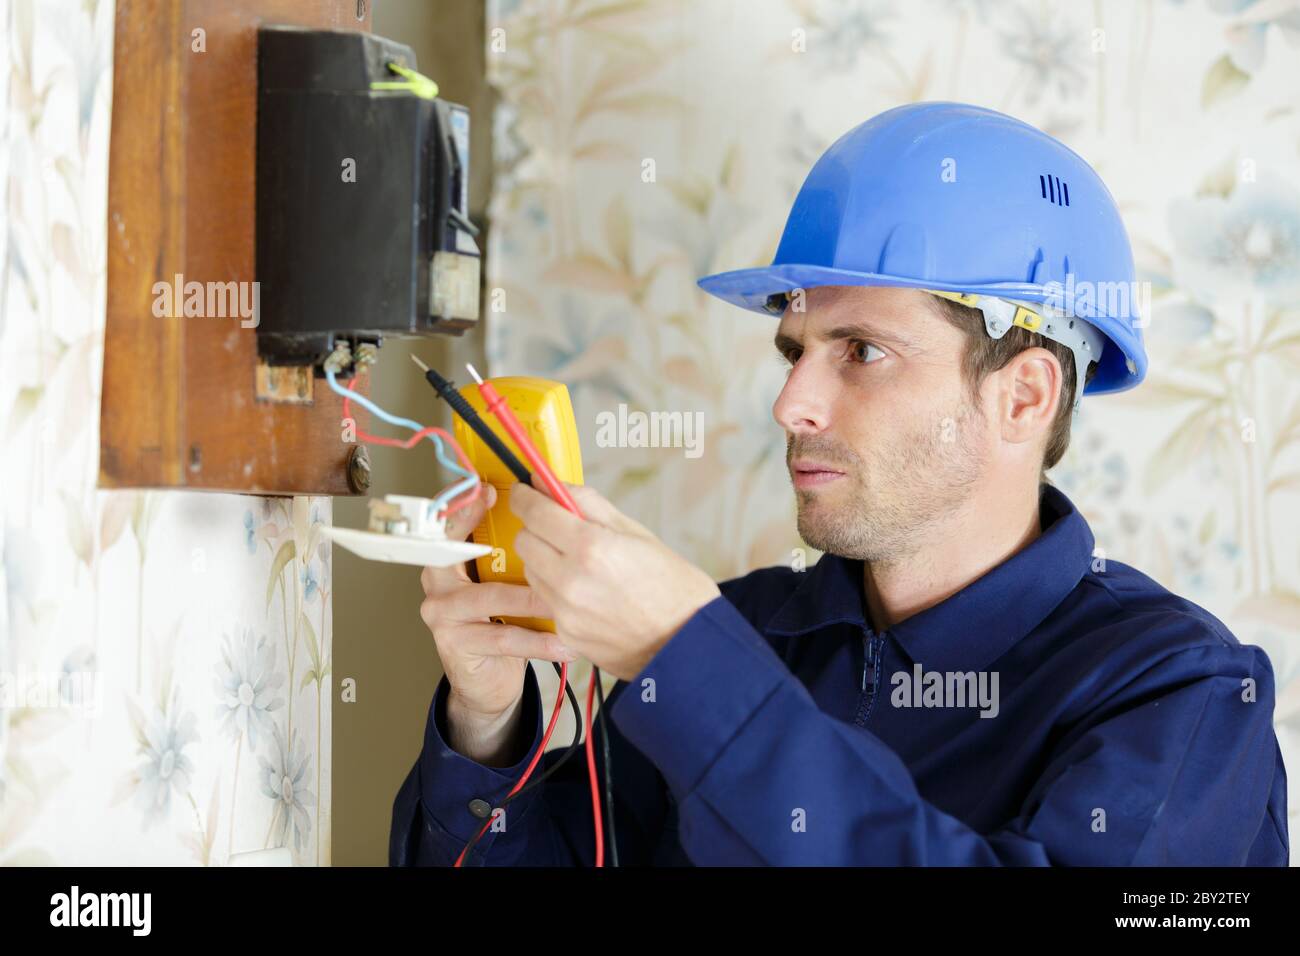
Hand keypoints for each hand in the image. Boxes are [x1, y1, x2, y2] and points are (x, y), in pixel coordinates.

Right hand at [419, 481, 573, 764]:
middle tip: (532, 541)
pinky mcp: (455, 643)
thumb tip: (546, 505)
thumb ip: (515, 547)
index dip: (466, 507)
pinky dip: (537, 641)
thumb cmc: (504, 619)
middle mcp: (438, 580)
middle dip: (499, 546)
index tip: (491, 493)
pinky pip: (502, 637)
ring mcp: (442, 613)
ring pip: (490, 597)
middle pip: (457, 554)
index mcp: (450, 556)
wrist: (489, 678)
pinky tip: (563, 642)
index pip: (450, 523)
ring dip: (530, 599)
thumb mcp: (507, 579)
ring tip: (562, 598)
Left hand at [509, 481, 720, 680]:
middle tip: (559, 526)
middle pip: (524, 541)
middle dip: (536, 528)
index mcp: (591, 547)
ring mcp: (566, 611)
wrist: (690, 646)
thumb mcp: (637, 532)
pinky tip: (588, 591)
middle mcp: (571, 580)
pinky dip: (558, 590)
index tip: (526, 491)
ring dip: (545, 559)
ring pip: (531, 571)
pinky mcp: (566, 634)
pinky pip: (546, 600)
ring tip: (580, 562)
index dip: (525, 497)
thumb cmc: (673, 586)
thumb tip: (551, 482)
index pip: (535, 512)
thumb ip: (588, 504)